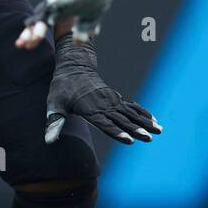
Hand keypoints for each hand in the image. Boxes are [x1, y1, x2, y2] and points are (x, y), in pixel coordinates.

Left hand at [45, 36, 160, 144]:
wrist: (73, 65)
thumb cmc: (61, 87)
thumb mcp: (54, 103)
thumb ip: (54, 122)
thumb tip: (48, 141)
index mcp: (89, 108)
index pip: (105, 123)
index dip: (117, 132)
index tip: (129, 140)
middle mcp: (103, 104)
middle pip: (122, 119)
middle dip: (137, 129)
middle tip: (149, 138)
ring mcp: (111, 100)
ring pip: (131, 113)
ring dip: (145, 122)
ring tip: (159, 130)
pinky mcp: (115, 97)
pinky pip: (131, 106)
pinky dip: (143, 113)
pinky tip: (153, 120)